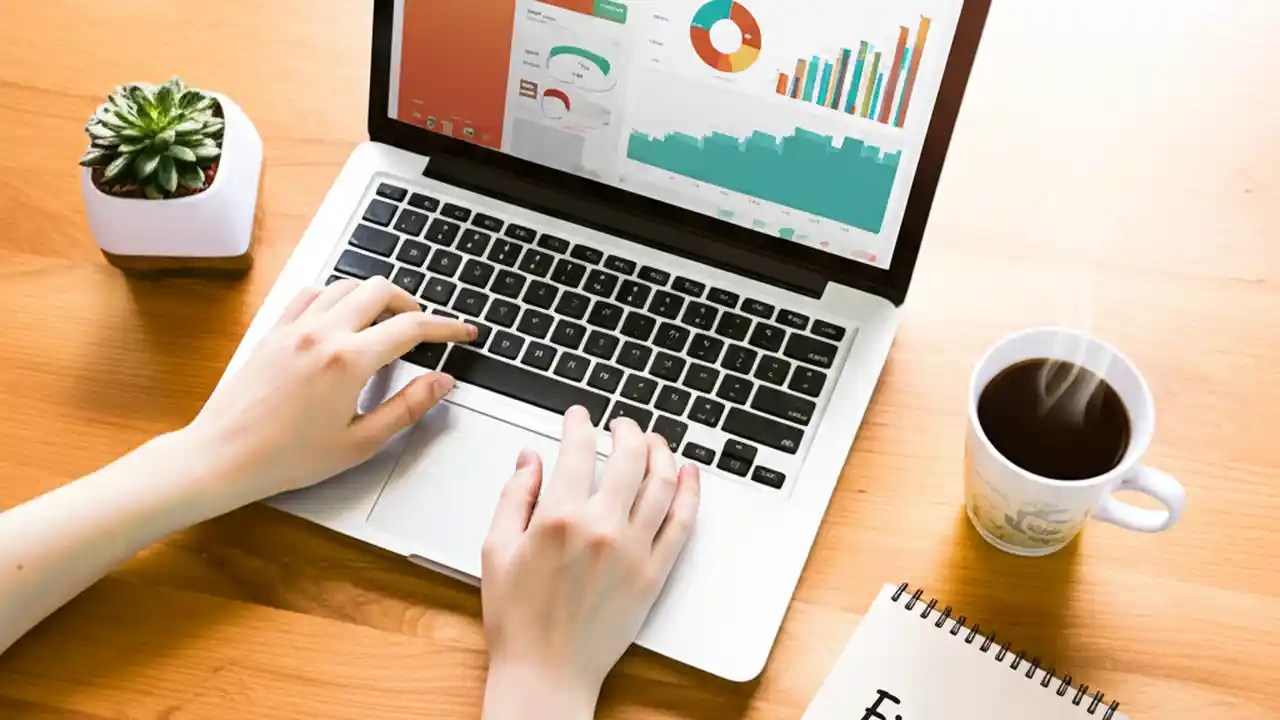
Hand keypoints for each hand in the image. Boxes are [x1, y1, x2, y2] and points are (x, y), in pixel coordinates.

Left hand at [184, 277, 475, 501]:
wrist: (224, 456)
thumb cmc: (288, 458)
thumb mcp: (360, 442)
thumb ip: (408, 407)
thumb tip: (442, 382)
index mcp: (348, 361)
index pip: (412, 328)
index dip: (446, 327)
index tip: (464, 331)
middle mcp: (322, 333)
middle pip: (380, 290)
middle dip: (411, 303)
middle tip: (424, 326)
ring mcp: (294, 327)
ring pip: (346, 285)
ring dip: (374, 296)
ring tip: (386, 320)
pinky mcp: (274, 331)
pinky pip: (311, 294)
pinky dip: (335, 296)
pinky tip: (340, 316)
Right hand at [480, 407, 700, 719]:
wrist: (546, 673)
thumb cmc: (516, 619)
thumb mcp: (495, 549)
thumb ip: (514, 495)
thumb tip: (529, 458)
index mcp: (558, 518)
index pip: (577, 450)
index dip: (580, 423)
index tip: (580, 416)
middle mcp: (601, 528)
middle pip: (628, 457)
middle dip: (626, 430)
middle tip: (621, 425)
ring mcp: (634, 550)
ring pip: (662, 482)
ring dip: (661, 452)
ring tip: (654, 441)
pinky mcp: (655, 573)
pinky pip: (682, 523)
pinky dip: (689, 492)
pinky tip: (688, 474)